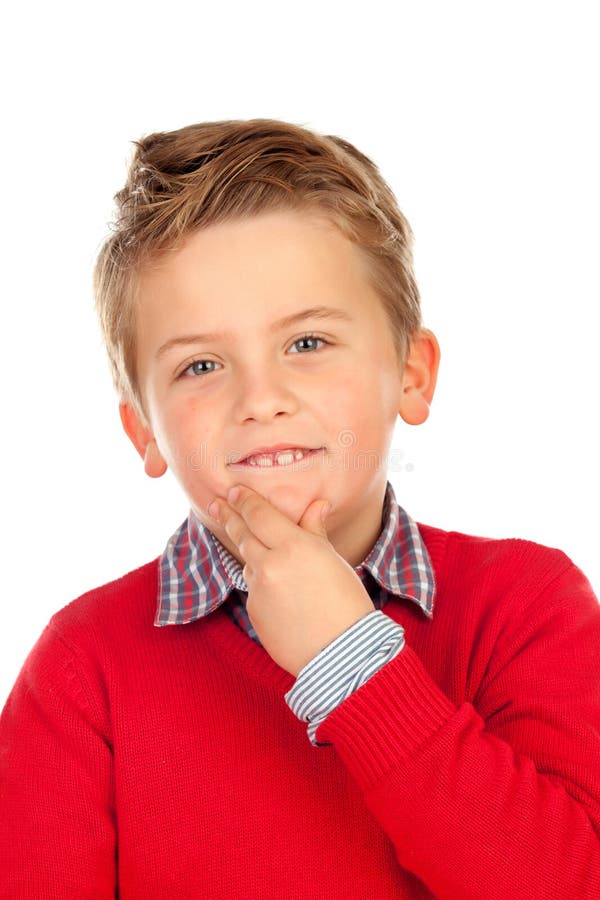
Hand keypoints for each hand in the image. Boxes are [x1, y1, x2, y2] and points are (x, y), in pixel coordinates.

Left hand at [207, 485, 374, 676]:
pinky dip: (262, 584)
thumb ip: (315, 531)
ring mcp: (258, 590)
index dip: (244, 500)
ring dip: (251, 553)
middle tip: (217, 503)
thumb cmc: (347, 604)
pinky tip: (281, 593)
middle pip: (242, 533)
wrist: (342, 654)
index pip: (259, 514)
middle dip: (228, 516)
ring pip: (249, 562)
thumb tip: (317, 505)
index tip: (233, 490)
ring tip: (261, 551)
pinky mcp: (253, 612)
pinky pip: (254, 589)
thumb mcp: (333, 561)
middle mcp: (270, 564)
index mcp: (294, 546)